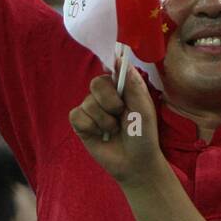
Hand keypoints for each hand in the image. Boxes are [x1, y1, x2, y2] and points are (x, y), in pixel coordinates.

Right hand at [69, 67, 162, 184]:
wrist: (135, 163)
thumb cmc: (143, 135)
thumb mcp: (143, 109)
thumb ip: (132, 84)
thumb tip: (120, 58)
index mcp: (123, 88)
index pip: (111, 67)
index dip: (109, 64)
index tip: (110, 67)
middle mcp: (106, 95)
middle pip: (96, 84)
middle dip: (109, 101)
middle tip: (120, 113)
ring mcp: (92, 109)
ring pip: (87, 103)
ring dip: (104, 121)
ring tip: (114, 130)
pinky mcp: (81, 123)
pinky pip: (76, 116)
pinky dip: (90, 127)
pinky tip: (100, 135)